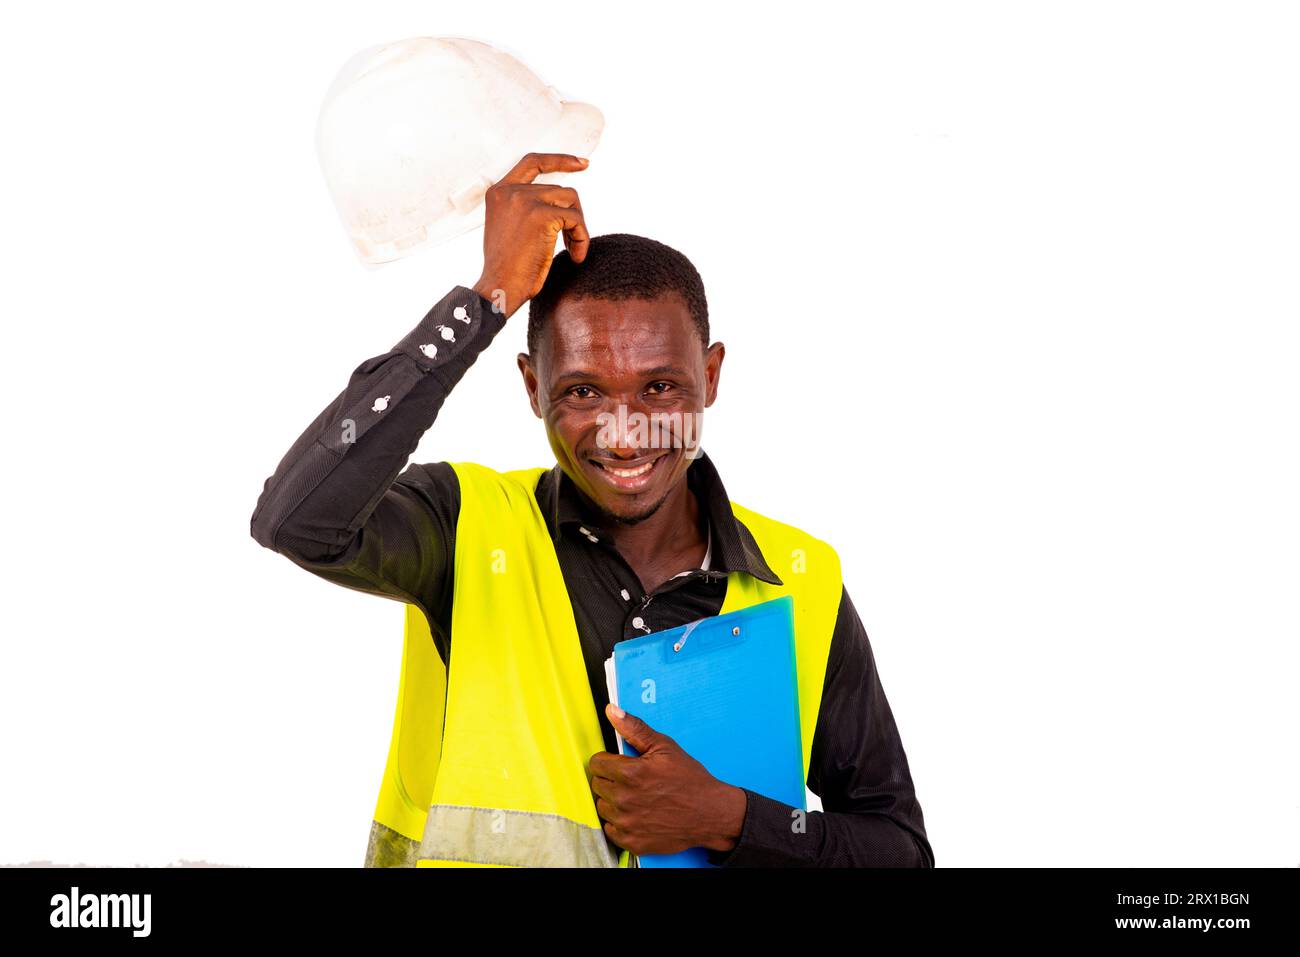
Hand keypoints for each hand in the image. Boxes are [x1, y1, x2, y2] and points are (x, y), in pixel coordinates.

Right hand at [472, 152, 590, 318]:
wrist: (499, 288)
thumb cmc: (506, 269)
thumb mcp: (508, 228)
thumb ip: (525, 207)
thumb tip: (560, 200)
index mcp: (499, 192)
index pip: (532, 163)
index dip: (559, 160)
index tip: (582, 164)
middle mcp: (509, 191)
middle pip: (560, 189)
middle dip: (572, 216)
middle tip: (572, 243)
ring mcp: (525, 200)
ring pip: (571, 201)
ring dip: (578, 228)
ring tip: (573, 251)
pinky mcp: (542, 215)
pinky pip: (576, 219)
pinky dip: (582, 238)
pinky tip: (575, 257)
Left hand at [588, 703, 746, 855]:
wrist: (709, 813)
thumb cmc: (690, 779)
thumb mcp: (664, 746)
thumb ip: (634, 728)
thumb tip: (612, 711)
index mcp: (629, 773)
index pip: (596, 763)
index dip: (608, 761)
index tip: (620, 764)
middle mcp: (624, 799)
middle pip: (597, 784)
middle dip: (610, 779)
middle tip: (632, 780)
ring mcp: (627, 823)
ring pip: (602, 807)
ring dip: (613, 801)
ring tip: (636, 797)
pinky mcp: (631, 841)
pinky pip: (610, 828)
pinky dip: (620, 822)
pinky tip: (637, 814)